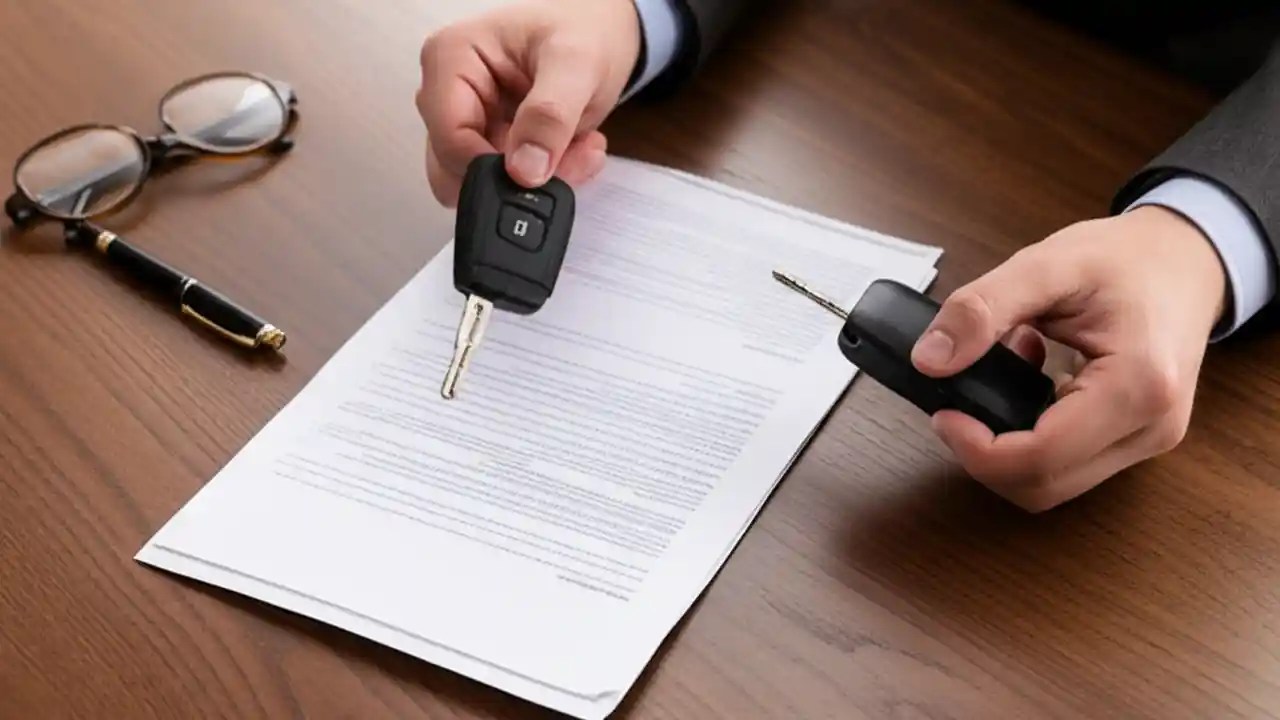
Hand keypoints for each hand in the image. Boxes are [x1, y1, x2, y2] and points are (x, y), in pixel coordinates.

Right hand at [416, 0, 641, 205]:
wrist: (600, 29)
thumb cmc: (583, 30)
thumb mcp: (577, 64)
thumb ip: (550, 114)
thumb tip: (524, 170)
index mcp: (450, 58)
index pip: (449, 139)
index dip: (493, 169)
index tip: (541, 171)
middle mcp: (445, 92)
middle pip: (456, 168)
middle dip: (518, 177)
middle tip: (573, 156)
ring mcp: (464, 120)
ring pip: (482, 183)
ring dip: (538, 178)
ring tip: (579, 146)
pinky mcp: (485, 141)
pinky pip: (505, 183)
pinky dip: (545, 176)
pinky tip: (572, 148)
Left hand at [911, 206, 1225, 511]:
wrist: (1187, 258)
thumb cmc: (1127, 258)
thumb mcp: (1046, 264)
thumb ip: (982, 309)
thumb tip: (929, 360)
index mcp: (1138, 385)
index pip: (1041, 458)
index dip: (976, 449)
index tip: (942, 413)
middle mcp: (1152, 426)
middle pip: (1044, 485)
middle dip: (984, 457)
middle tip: (953, 407)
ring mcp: (1148, 439)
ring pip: (1053, 483)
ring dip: (1006, 449)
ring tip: (994, 385)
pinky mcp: (1135, 439)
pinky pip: (1068, 463)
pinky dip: (1029, 439)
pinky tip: (1025, 385)